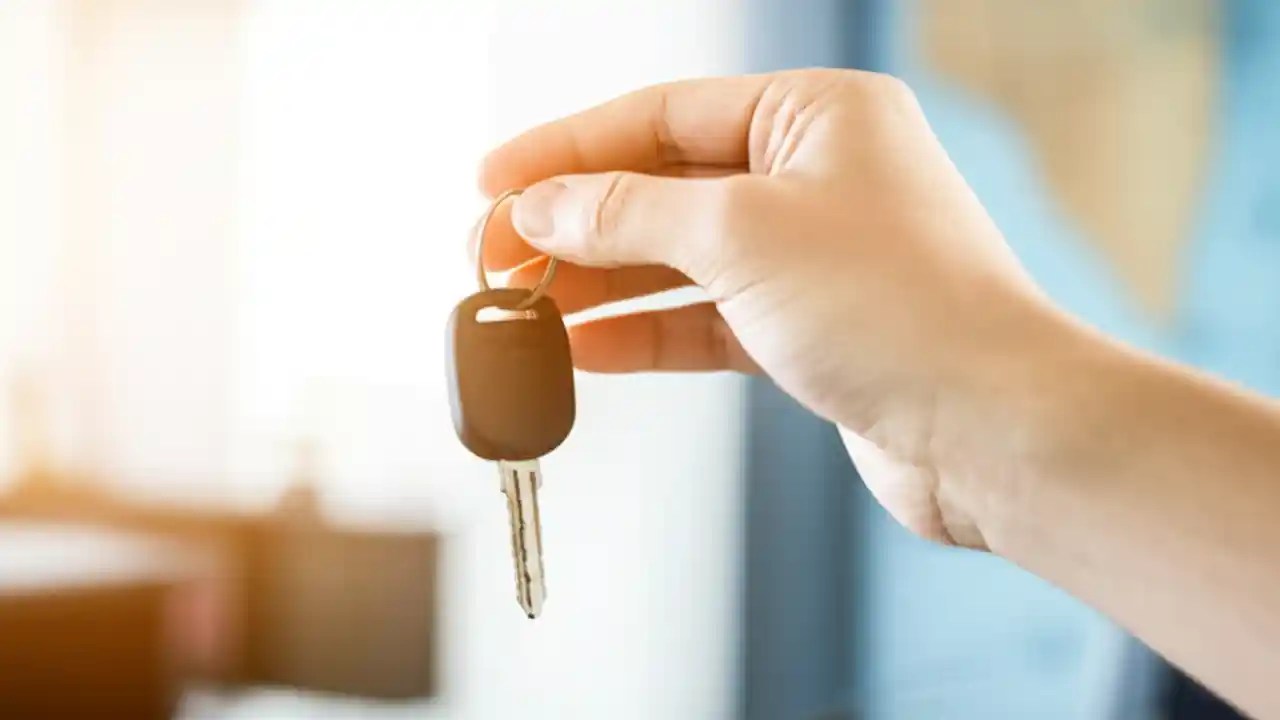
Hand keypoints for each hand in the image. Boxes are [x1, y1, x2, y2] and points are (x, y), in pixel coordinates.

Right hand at [479, 69, 1074, 546]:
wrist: (992, 429)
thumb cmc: (898, 306)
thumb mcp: (740, 233)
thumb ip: (628, 213)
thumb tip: (540, 208)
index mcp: (817, 116)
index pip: (665, 114)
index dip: (570, 147)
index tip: (493, 180)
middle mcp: (817, 177)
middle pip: (665, 186)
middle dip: (576, 222)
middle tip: (493, 256)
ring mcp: (814, 257)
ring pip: (679, 259)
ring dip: (599, 283)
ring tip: (519, 309)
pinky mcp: (810, 331)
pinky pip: (705, 320)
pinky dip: (643, 334)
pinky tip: (580, 350)